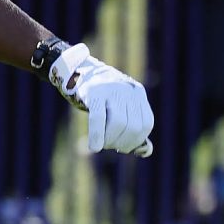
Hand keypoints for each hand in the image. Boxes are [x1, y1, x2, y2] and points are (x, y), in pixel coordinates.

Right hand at [48, 42, 154, 156]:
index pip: (146, 123)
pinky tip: (94, 147)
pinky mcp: (93, 93)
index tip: (124, 147)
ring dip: (111, 141)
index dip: (137, 140)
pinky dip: (97, 136)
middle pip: (133, 126)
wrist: (77, 70)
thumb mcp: (120, 105)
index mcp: (137, 92)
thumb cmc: (99, 95)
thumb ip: (133, 125)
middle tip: (111, 146)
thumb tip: (146, 152)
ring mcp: (110, 90)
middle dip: (123, 142)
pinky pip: (98, 118)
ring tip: (102, 145)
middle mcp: (127, 90)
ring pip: (119, 123)